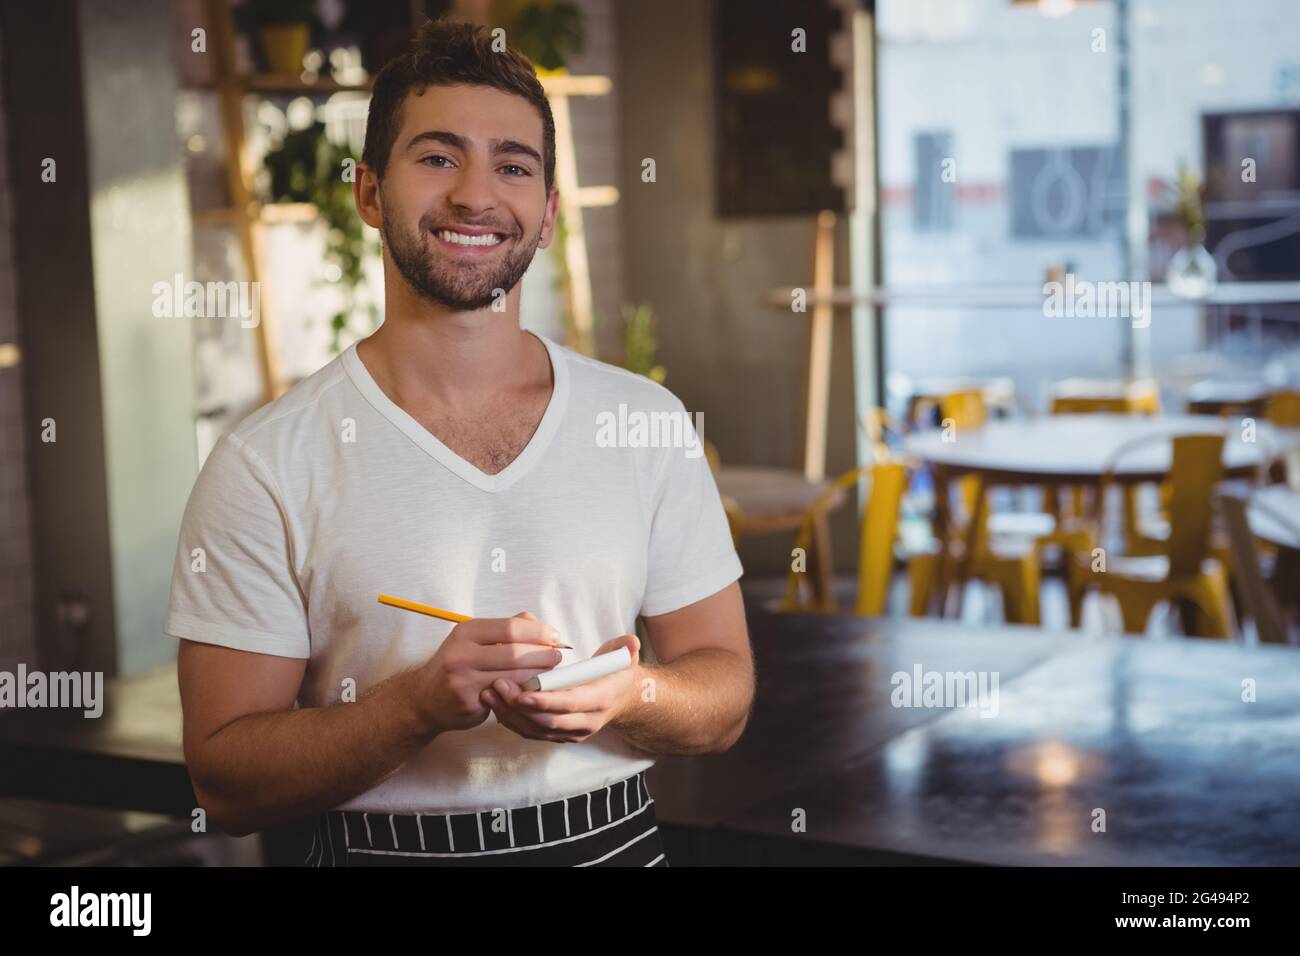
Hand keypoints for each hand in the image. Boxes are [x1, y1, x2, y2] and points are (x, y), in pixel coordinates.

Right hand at [405, 611, 565, 735]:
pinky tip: (532, 689)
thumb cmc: (458, 664)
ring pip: (514, 676)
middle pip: (516, 652)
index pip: (511, 627)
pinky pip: (507, 696)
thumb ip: (506, 628)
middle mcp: (462, 653)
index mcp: (467, 631)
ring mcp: (464, 679)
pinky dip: (524, 692)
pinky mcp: (470, 702)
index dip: (539, 632)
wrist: (424, 698)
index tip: (555, 637)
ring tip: (549, 673)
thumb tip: (539, 623)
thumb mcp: (475, 639)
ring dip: (538, 675)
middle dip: (543, 655)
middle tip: (557, 657)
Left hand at [481, 635, 640, 743]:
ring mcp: (572, 732)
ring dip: (510, 714)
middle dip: (520, 706)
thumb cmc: (616, 673)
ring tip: (489, 692)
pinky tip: (495, 703)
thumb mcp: (625, 657)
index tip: (523, 692)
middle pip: (548, 721)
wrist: (621, 699)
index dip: (546, 700)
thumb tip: (630, 643)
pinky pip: (531, 732)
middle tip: (497, 685)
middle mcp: (587, 722)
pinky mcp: (559, 735)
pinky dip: (512, 720)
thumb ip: (624, 648)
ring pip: (535, 729)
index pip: (570, 704)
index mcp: (601, 700)